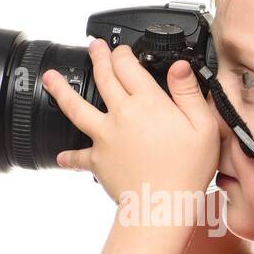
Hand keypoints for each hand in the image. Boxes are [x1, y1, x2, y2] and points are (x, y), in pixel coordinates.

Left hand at [41, 40, 219, 206]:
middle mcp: (121, 114)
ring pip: (76, 107)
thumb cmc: (186, 170)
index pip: (129, 66)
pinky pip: (78, 156)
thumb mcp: (204, 127)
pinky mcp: (97, 160)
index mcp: (148, 102)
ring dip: (61, 90)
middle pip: (103, 77)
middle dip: (97, 57)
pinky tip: (61, 155)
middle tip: (94, 48)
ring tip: (49, 78)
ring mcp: (104, 136)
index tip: (122, 49)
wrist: (162, 205)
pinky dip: (69, 155)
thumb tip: (179, 67)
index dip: (124, 53)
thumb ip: (189, 93)